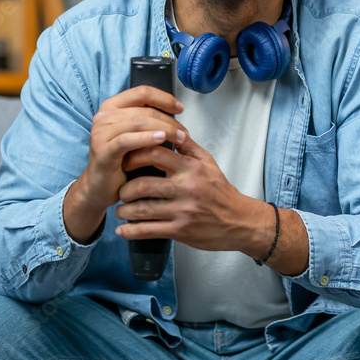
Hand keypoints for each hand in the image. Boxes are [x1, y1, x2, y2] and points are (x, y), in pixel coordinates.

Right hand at [84, 85, 188, 208]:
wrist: (101, 185)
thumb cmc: (121, 159)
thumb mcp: (134, 133)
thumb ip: (147, 119)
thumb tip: (174, 112)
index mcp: (112, 106)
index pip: (142, 92)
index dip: (164, 98)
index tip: (180, 108)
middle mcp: (104, 116)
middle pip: (144, 109)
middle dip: (169, 120)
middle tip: (184, 132)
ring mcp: (101, 132)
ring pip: (138, 122)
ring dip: (164, 129)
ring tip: (179, 138)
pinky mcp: (103, 150)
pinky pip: (127, 140)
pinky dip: (146, 138)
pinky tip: (161, 140)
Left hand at [114, 133, 267, 253]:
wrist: (239, 221)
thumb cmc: (220, 191)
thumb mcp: (208, 162)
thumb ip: (187, 146)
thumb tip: (169, 128)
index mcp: (190, 167)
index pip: (154, 154)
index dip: (133, 156)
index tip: (124, 161)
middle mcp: (185, 187)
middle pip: (142, 184)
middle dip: (124, 188)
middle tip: (119, 189)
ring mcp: (182, 211)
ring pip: (142, 210)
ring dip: (124, 210)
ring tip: (120, 209)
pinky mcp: (180, 230)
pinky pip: (148, 231)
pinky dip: (130, 231)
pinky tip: (122, 230)